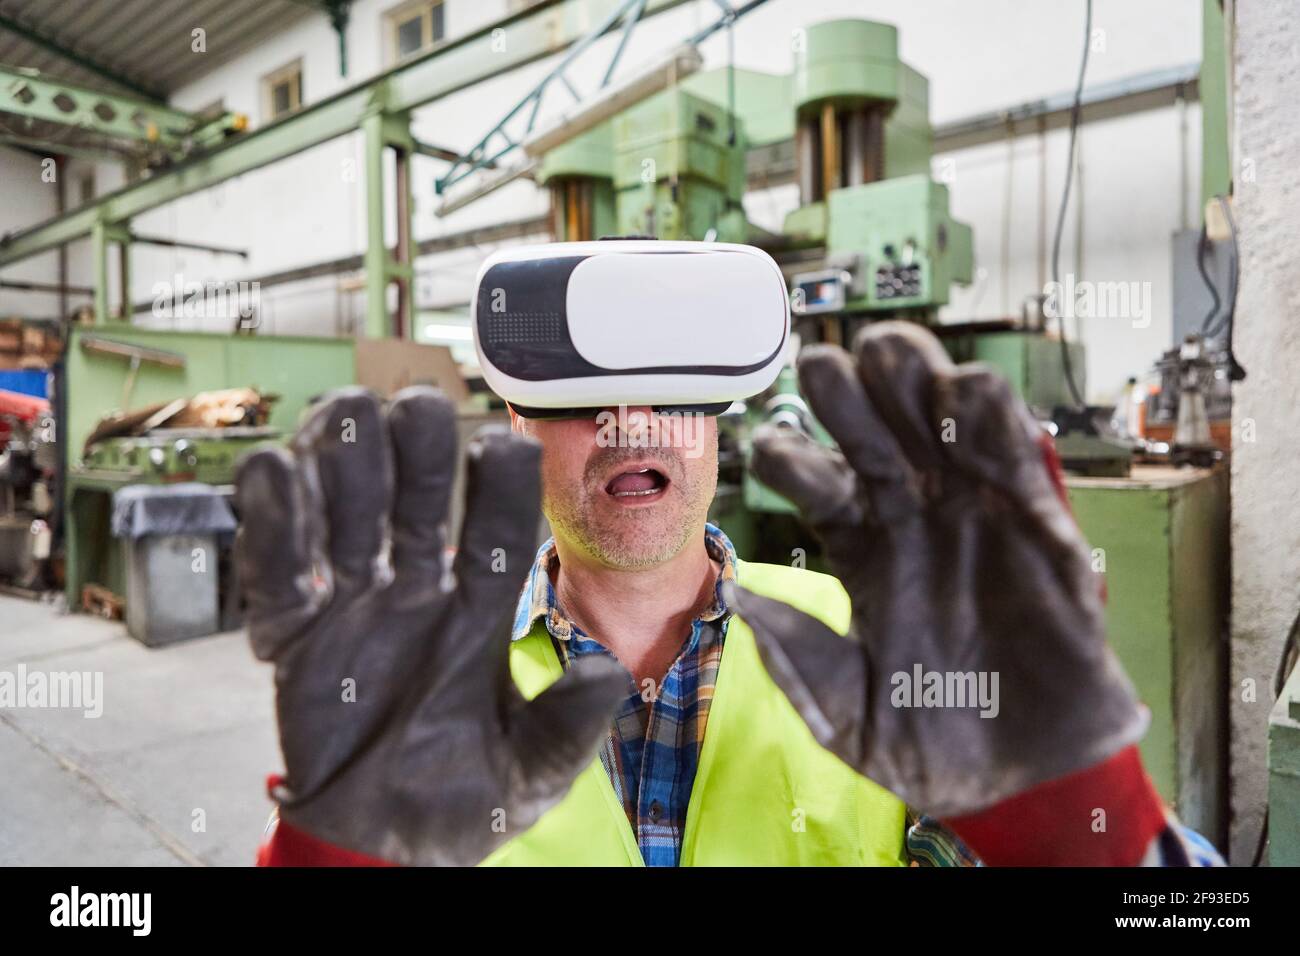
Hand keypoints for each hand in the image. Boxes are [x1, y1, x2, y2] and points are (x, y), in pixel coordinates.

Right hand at [235, 387, 624, 864]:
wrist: (376, 848)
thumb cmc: (462, 803)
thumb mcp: (528, 774)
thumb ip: (567, 727)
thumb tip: (609, 673)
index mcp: (483, 604)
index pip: (499, 511)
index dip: (502, 471)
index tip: (501, 449)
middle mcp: (419, 580)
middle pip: (416, 475)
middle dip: (415, 439)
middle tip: (411, 427)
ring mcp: (352, 594)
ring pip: (344, 489)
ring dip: (343, 459)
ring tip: (345, 458)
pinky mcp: (291, 623)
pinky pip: (274, 553)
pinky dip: (272, 514)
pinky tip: (284, 501)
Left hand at [725, 322, 1146, 816]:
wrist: (1032, 772)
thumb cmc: (935, 746)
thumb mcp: (847, 715)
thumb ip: (799, 658)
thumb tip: (736, 596)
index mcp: (857, 547)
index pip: (807, 474)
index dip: (783, 452)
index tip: (771, 457)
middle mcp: (907, 513)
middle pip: (864, 420)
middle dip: (840, 383)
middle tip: (827, 369)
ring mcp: (968, 506)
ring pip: (931, 408)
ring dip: (908, 369)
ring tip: (889, 361)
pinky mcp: (1032, 514)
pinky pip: (1007, 440)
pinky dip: (983, 406)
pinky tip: (958, 397)